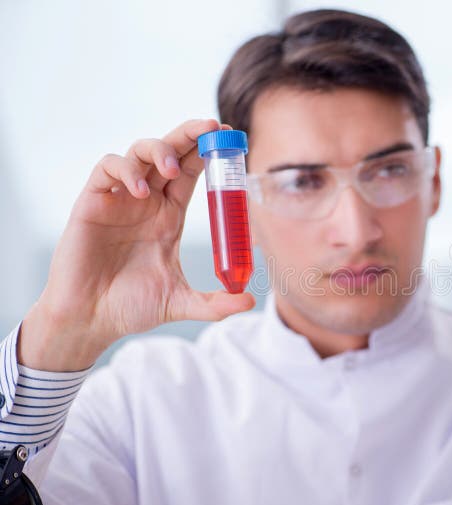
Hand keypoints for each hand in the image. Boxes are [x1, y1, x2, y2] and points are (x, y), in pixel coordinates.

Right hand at [19, 119, 255, 371]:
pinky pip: (107, 168)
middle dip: (189, 134)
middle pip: (170, 151)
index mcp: (169, 215)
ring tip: (172, 166)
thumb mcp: (181, 303)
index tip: (230, 136)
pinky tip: (140, 191)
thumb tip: (250, 302)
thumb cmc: (131, 307)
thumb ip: (215, 304)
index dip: (209, 151)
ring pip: (138, 152)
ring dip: (158, 149)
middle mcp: (147, 201)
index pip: (192, 171)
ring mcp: (119, 199)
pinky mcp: (92, 202)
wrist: (90, 319)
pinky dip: (125, 170)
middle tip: (211, 127)